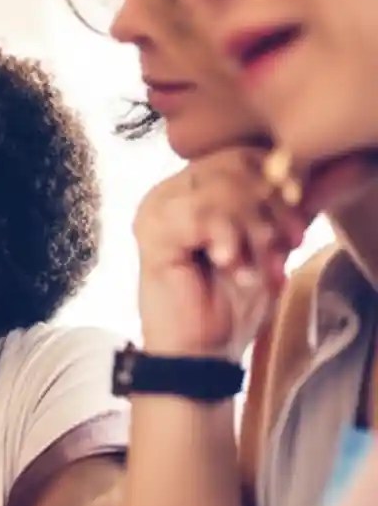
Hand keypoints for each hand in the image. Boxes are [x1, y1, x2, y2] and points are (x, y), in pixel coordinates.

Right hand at [134, 147, 309, 360]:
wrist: (202, 351)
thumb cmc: (232, 300)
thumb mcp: (275, 242)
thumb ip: (301, 201)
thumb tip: (354, 161)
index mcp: (195, 185)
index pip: (246, 154)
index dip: (281, 185)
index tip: (295, 232)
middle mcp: (172, 188)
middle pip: (236, 164)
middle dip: (269, 210)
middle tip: (278, 250)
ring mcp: (157, 207)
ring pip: (223, 186)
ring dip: (252, 230)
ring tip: (255, 266)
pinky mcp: (150, 230)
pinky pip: (202, 214)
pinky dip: (228, 242)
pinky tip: (231, 268)